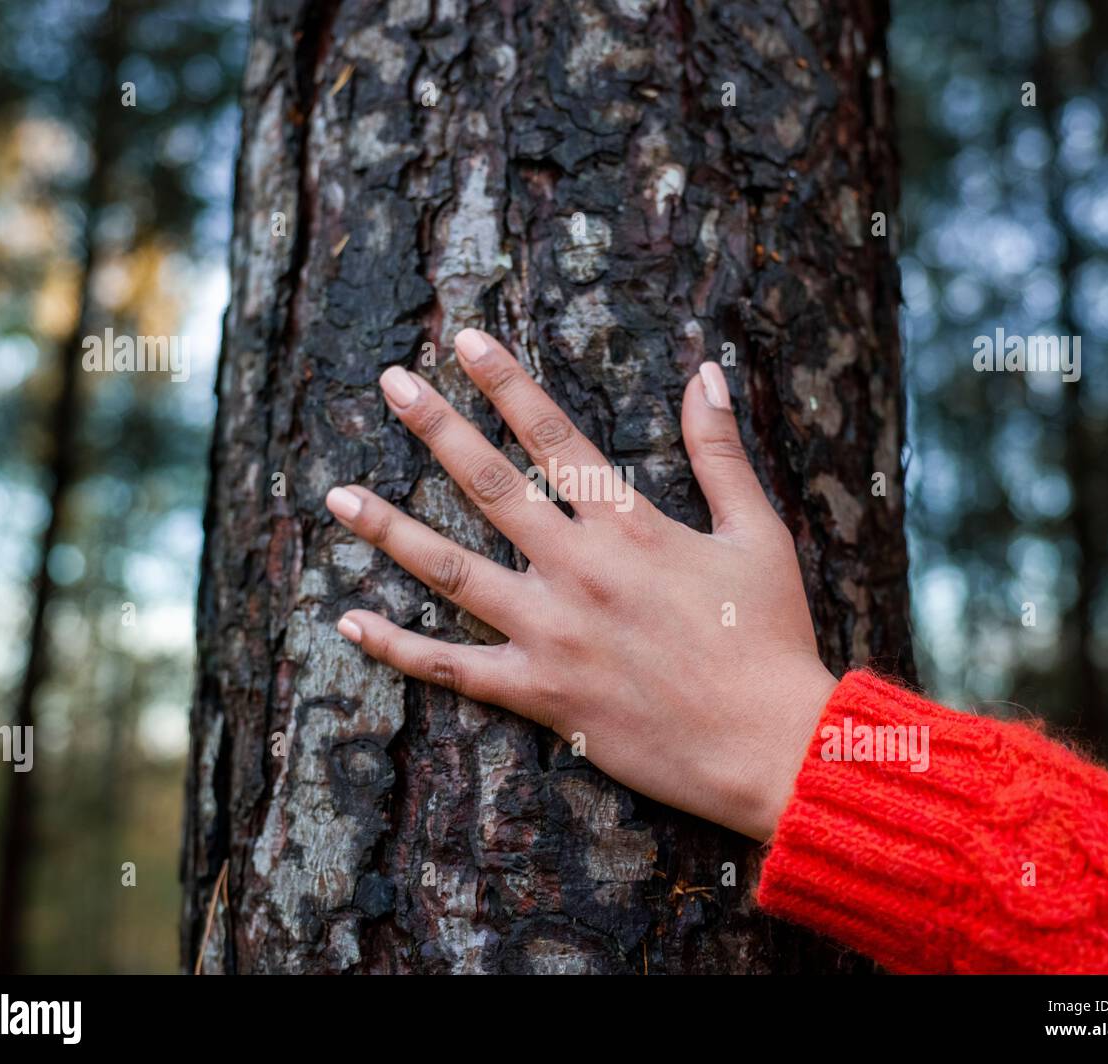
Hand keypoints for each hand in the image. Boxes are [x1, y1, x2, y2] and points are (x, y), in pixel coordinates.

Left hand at [325, 329, 836, 841]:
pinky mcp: (539, 693)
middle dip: (435, 427)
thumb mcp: (758, 533)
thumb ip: (720, 452)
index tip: (464, 341)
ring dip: (390, 529)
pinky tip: (350, 621)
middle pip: (490, 485)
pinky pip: (453, 667)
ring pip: (452, 570)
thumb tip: (707, 373)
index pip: (553, 436)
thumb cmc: (771, 637)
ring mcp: (551, 632)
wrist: (768, 744)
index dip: (506, 383)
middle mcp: (579, 569)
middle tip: (389, 383)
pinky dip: (398, 647)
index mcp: (630, 524)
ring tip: (336, 495)